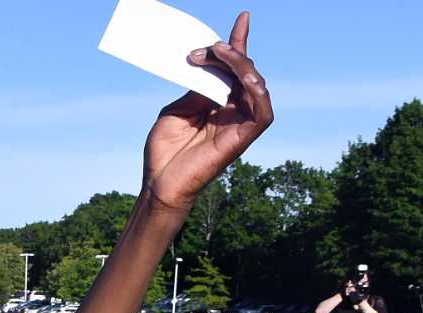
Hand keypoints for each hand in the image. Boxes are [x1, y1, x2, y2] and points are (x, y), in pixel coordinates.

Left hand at [139, 11, 272, 209]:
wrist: (160, 183)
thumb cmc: (165, 151)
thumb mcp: (178, 108)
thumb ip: (198, 88)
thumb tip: (212, 68)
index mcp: (216, 102)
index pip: (233, 69)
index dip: (238, 44)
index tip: (243, 18)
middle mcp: (232, 111)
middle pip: (243, 71)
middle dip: (225, 53)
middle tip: (201, 50)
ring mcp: (239, 124)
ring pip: (256, 85)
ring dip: (241, 64)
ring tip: (219, 53)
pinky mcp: (244, 138)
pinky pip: (263, 111)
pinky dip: (258, 91)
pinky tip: (245, 78)